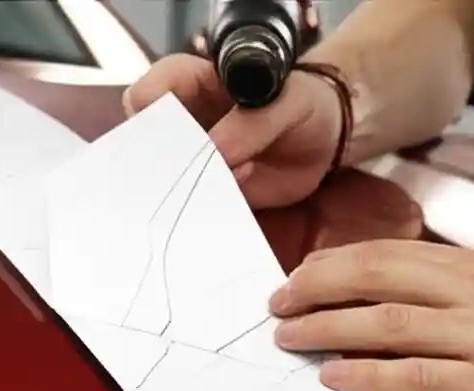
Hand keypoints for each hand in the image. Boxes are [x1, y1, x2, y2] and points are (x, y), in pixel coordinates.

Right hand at [124, 53, 343, 208]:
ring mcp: (194, 160)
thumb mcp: (289, 103)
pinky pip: (191, 205)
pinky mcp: (210, 192)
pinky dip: (196, 216)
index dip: (147, 117)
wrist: (329, 139)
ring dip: (173, 197)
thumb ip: (253, 124)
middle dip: (154, 166)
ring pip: (162, 180)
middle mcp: (184, 122)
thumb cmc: (304, 104)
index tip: (166, 142)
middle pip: (145, 143)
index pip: (148, 93)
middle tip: (181, 182)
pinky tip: (208, 223)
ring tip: (198, 204)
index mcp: (195, 84)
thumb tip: (216, 152)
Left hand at [267, 240, 473, 390]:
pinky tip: (336, 377)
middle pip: (378, 275)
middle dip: (317, 286)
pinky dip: (368, 374)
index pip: (389, 254)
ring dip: (328, 328)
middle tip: (277, 305)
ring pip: (388, 321)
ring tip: (288, 338)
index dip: (333, 264)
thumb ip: (458, 298)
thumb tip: (390, 304)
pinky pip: (416, 376)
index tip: (296, 280)